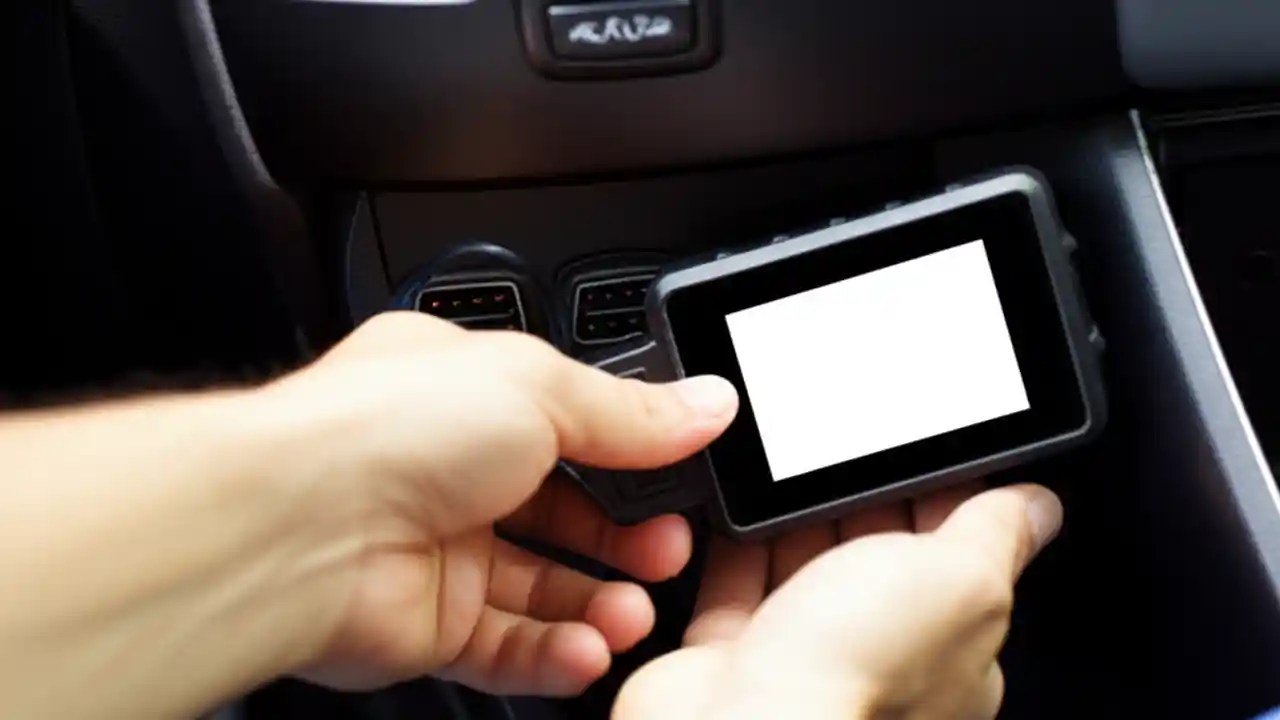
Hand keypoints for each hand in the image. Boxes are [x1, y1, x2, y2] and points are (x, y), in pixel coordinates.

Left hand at [261, 313, 738, 694]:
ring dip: (599, 602)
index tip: (684, 471)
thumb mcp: (539, 387)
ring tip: (634, 609)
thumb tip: (705, 405)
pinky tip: (588, 648)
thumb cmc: (384, 430)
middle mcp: (450, 466)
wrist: (295, 527)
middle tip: (669, 548)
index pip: (572, 421)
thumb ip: (631, 411)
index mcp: (468, 389)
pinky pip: (509, 647)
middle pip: (566, 511)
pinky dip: (556, 653)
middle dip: (627, 536)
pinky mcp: (428, 623)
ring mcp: (438, 547)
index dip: (633, 450)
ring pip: (543, 586)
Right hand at [614, 483, 1062, 719]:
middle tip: (848, 446)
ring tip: (789, 468)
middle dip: (863, 501)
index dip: (943, 498)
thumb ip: (997, 534)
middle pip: (878, 559)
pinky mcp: (735, 657)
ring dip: (798, 519)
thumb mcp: (961, 578)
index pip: (960, 557)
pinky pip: (738, 590)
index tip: (919, 448)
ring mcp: (805, 659)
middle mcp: (880, 660)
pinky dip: (737, 549)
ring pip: (806, 570)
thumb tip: (1037, 508)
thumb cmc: (859, 671)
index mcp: (955, 649)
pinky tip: (738, 514)